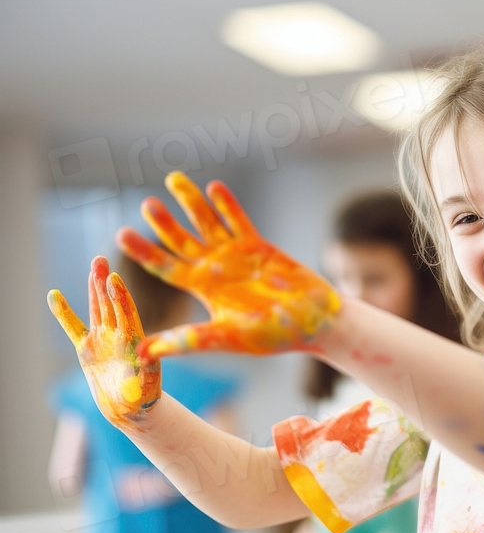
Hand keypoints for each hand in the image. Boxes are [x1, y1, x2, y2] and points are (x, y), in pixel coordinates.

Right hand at [47, 257, 160, 428]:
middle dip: (105, 283)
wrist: (130, 408)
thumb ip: (146, 366)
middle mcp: (120, 335)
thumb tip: (147, 354)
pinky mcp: (88, 348)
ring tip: (94, 265)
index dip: (120, 297)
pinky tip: (54, 295)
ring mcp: (103, 338)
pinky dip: (63, 313)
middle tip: (100, 260)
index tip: (115, 279)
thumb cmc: (143, 396)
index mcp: (136, 340)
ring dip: (94, 288)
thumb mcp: (146, 381)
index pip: (127, 313)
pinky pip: (73, 327)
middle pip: (111, 303)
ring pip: (97, 308)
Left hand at [117, 171, 340, 358]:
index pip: (166, 267)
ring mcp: (238, 255)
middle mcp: (217, 270)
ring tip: (174, 179)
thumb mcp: (225, 338)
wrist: (314, 322)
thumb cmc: (273, 336)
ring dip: (191, 203)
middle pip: (182, 241)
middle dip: (163, 223)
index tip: (121, 234)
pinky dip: (227, 204)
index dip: (144, 251)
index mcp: (205, 290)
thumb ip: (187, 340)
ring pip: (208, 223)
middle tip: (147, 204)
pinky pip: (238, 220)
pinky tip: (214, 187)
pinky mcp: (260, 246)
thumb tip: (143, 352)